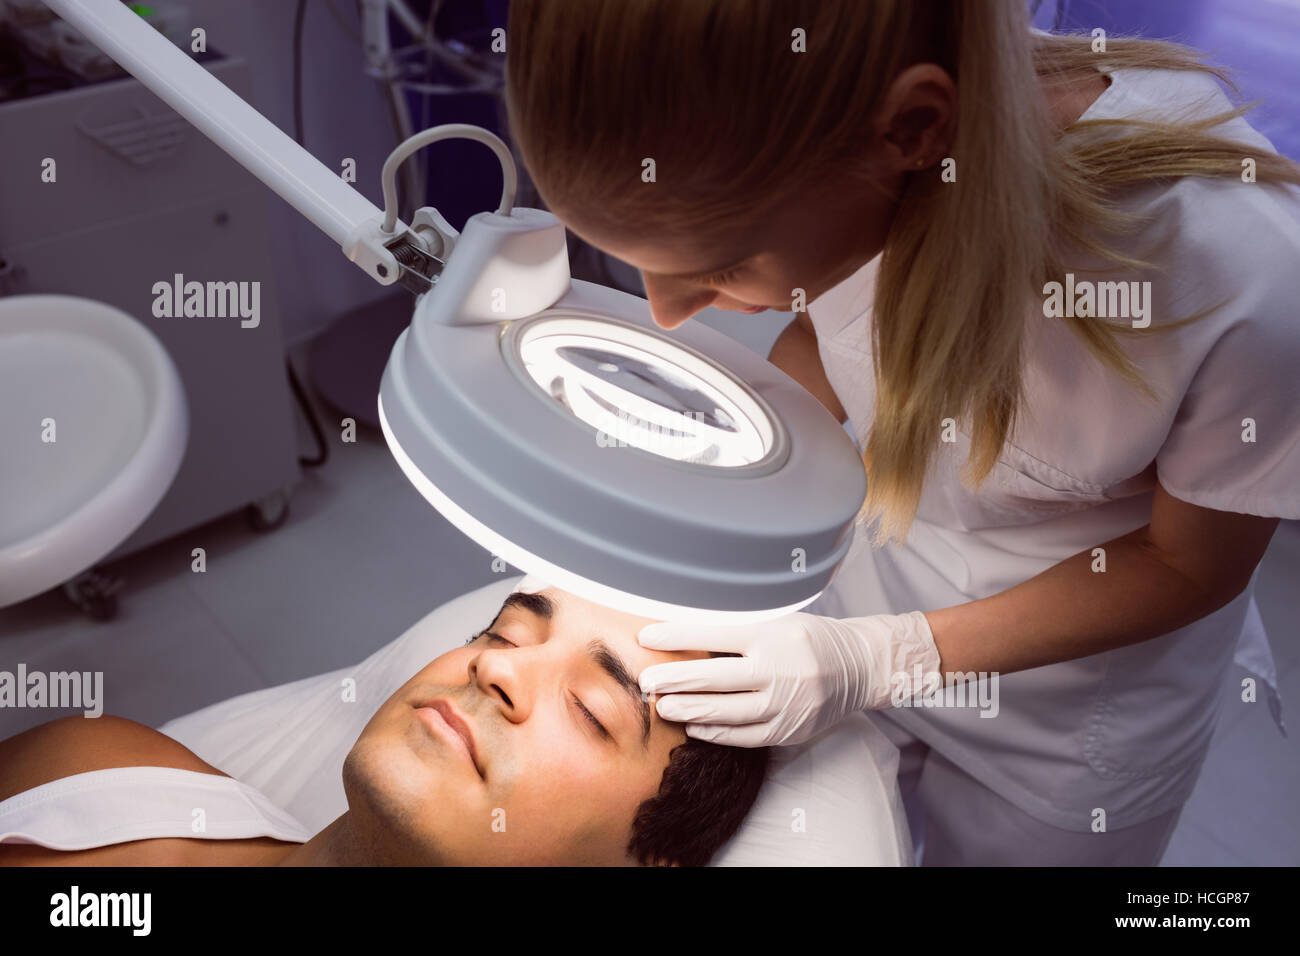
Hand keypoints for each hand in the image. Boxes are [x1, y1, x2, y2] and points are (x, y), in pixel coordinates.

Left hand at [637, 610, 938, 746]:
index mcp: (771, 636)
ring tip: (662, 708)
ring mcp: (784, 704)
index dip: (676, 636)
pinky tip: (695, 728)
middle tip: (645, 682)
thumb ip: (737, 631)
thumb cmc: (809, 637)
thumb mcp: (778, 621)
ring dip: (688, 710)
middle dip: (673, 680)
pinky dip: (716, 732)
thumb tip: (684, 637)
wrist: (859, 666)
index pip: (712, 635)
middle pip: (713, 677)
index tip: (645, 637)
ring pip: (725, 712)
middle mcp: (777, 670)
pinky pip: (744, 736)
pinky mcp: (789, 730)